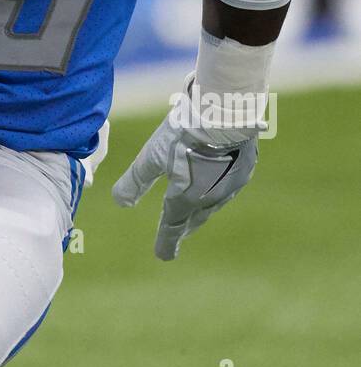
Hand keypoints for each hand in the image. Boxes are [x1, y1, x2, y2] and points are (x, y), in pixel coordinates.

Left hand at [111, 75, 258, 259]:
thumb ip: (135, 180)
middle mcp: (211, 197)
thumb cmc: (185, 132)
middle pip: (195, 217)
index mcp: (187, 198)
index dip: (165, 241)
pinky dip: (218, 187)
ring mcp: (232, 183)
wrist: (228, 110)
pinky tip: (218, 181)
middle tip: (178, 235)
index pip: (172, 226)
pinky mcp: (245, 166)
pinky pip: (228, 184)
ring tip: (195, 210)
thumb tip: (120, 202)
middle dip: (184, 227)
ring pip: (214, 201)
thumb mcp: (152, 155)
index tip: (162, 256)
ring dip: (202, 208)